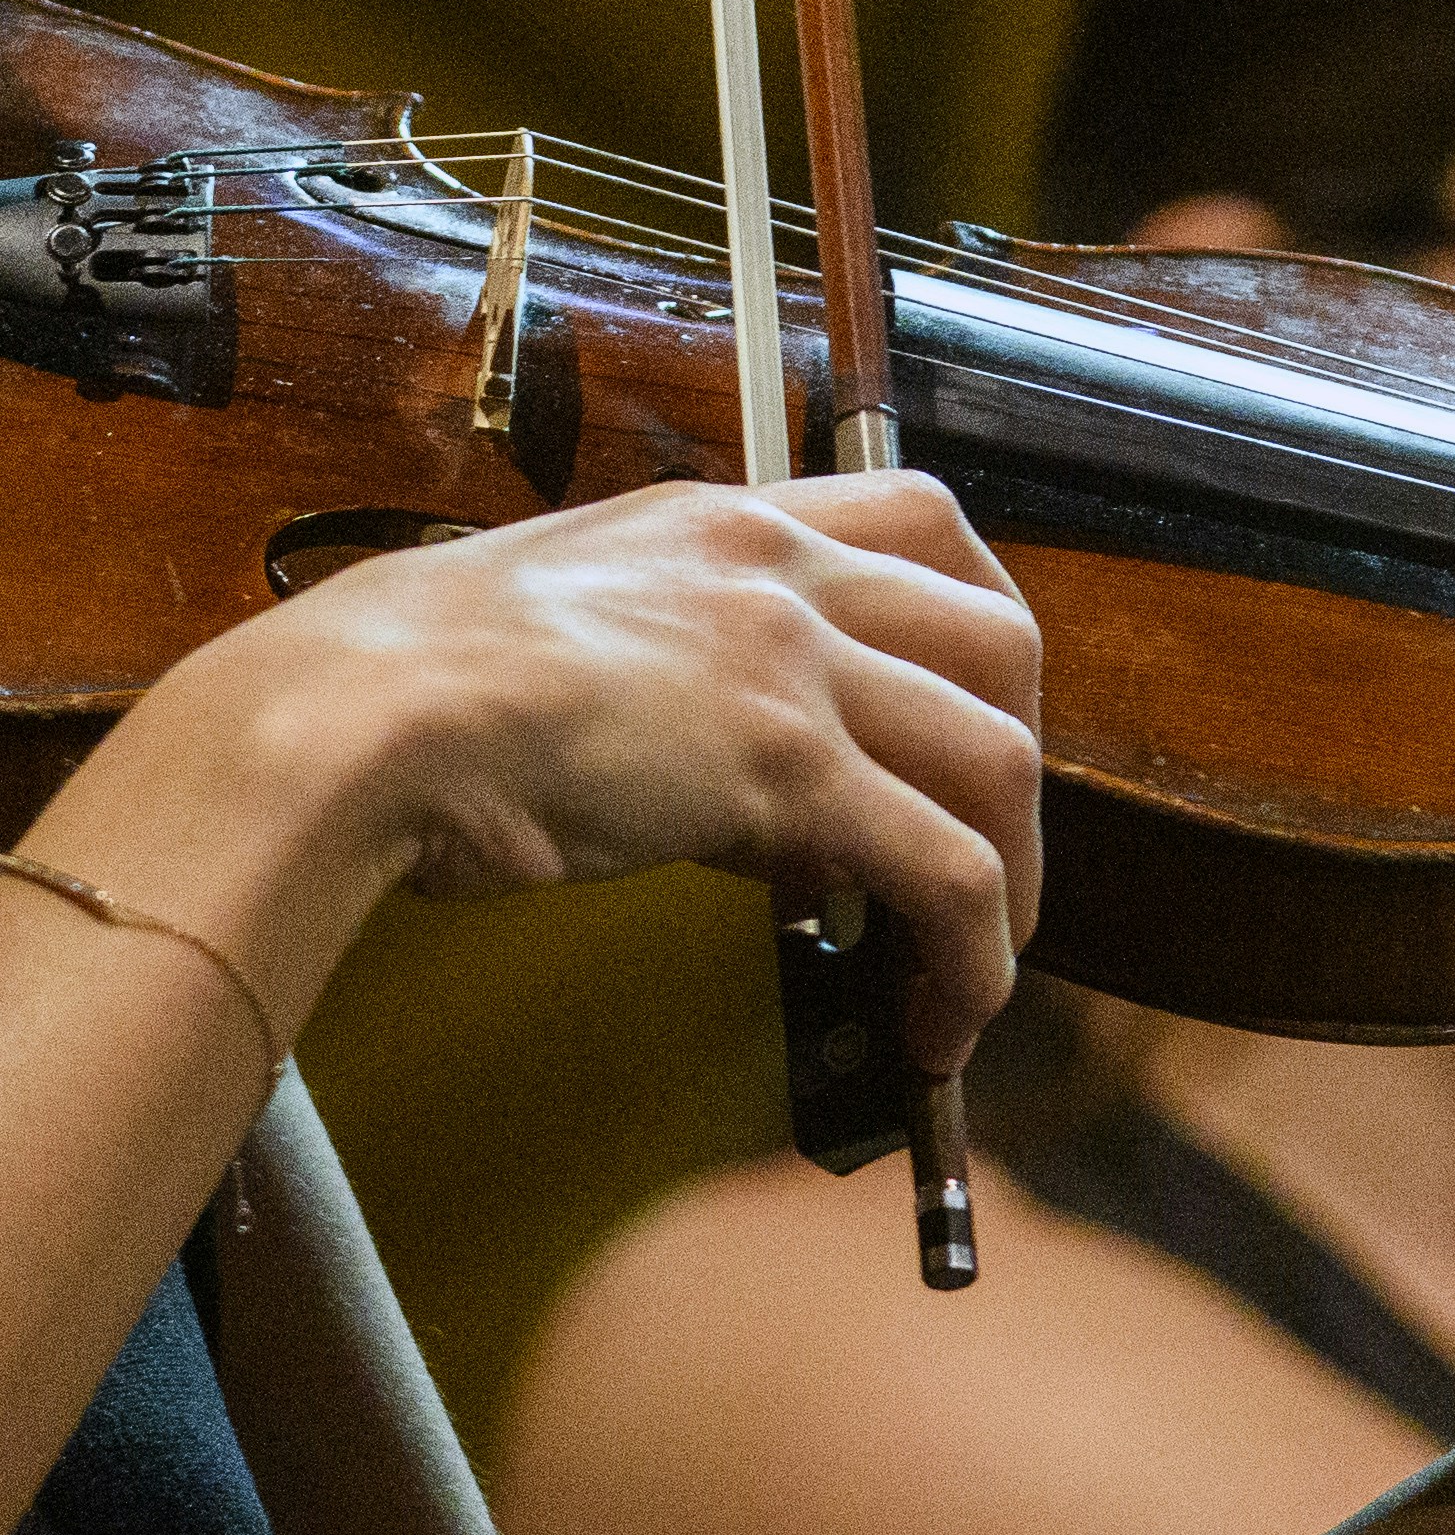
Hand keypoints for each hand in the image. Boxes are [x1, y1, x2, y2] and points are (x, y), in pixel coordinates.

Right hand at [170, 474, 1041, 1073]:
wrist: (355, 715)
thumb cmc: (407, 685)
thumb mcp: (567, 626)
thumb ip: (673, 675)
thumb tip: (739, 794)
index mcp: (726, 524)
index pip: (922, 518)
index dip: (978, 617)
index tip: (972, 702)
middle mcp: (780, 573)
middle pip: (999, 640)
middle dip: (1019, 758)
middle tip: (991, 850)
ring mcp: (792, 666)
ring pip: (998, 757)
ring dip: (1013, 877)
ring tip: (974, 967)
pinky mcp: (787, 774)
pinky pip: (946, 871)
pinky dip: (972, 955)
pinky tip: (942, 1016)